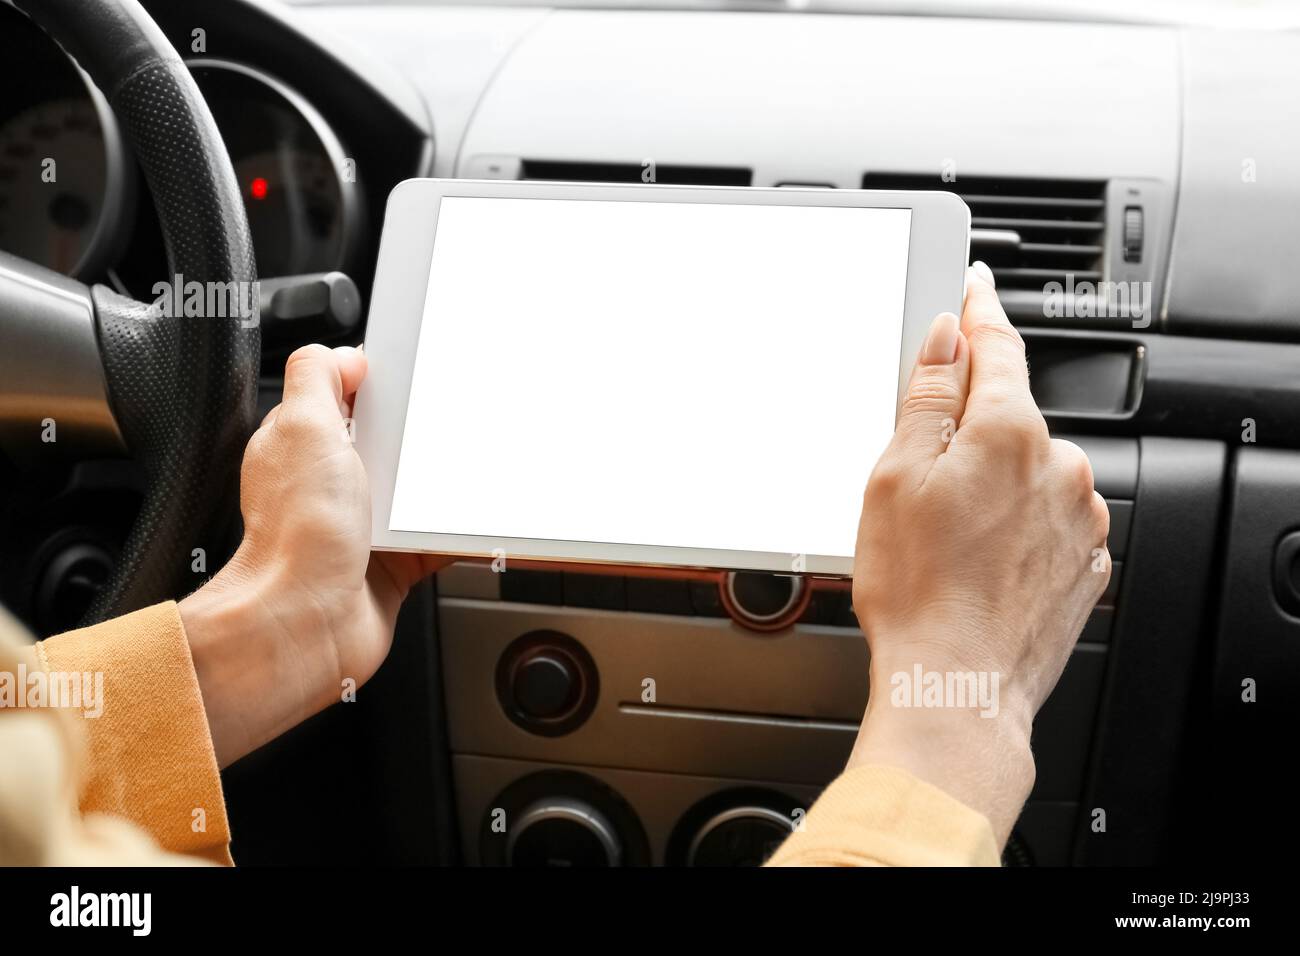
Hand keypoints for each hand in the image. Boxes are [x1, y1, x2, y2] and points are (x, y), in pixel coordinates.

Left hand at [179, 344, 449, 766]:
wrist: (308, 622)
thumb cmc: (297, 537)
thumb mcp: (302, 426)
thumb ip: (317, 377)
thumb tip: (342, 355)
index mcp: (302, 445)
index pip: (345, 400)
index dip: (378, 388)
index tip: (411, 383)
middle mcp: (329, 486)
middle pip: (390, 444)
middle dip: (421, 437)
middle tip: (446, 430)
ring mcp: (361, 527)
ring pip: (416, 493)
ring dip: (441, 489)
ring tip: (464, 475)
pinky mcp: (391, 565)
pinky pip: (435, 541)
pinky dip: (457, 534)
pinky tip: (472, 524)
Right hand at [847, 263, 1109, 843]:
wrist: (956, 684)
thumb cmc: (919, 592)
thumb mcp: (895, 476)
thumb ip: (925, 395)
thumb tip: (944, 340)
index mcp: (1010, 432)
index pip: (998, 346)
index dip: (981, 312)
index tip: (977, 288)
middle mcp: (1061, 466)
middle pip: (1009, 414)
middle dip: (969, 427)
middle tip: (921, 475)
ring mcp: (1080, 516)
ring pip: (1029, 468)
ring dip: (993, 479)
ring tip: (945, 536)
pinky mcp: (1085, 559)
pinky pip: (1047, 516)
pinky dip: (1015, 521)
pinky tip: (976, 558)